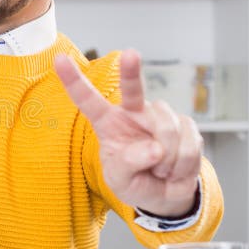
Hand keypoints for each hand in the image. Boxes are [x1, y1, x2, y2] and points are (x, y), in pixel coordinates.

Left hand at [54, 50, 202, 217]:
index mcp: (107, 122)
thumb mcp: (120, 180)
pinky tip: (175, 169)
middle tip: (130, 54)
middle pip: (132, 90)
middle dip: (131, 71)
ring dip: (166, 160)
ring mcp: (160, 117)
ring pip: (167, 129)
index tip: (60, 59)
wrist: (164, 194)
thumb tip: (155, 148)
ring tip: (159, 170)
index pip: (88, 100)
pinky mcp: (186, 125)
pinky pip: (188, 144)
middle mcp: (133, 113)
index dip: (73, 80)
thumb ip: (129, 163)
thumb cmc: (135, 182)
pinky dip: (182, 164)